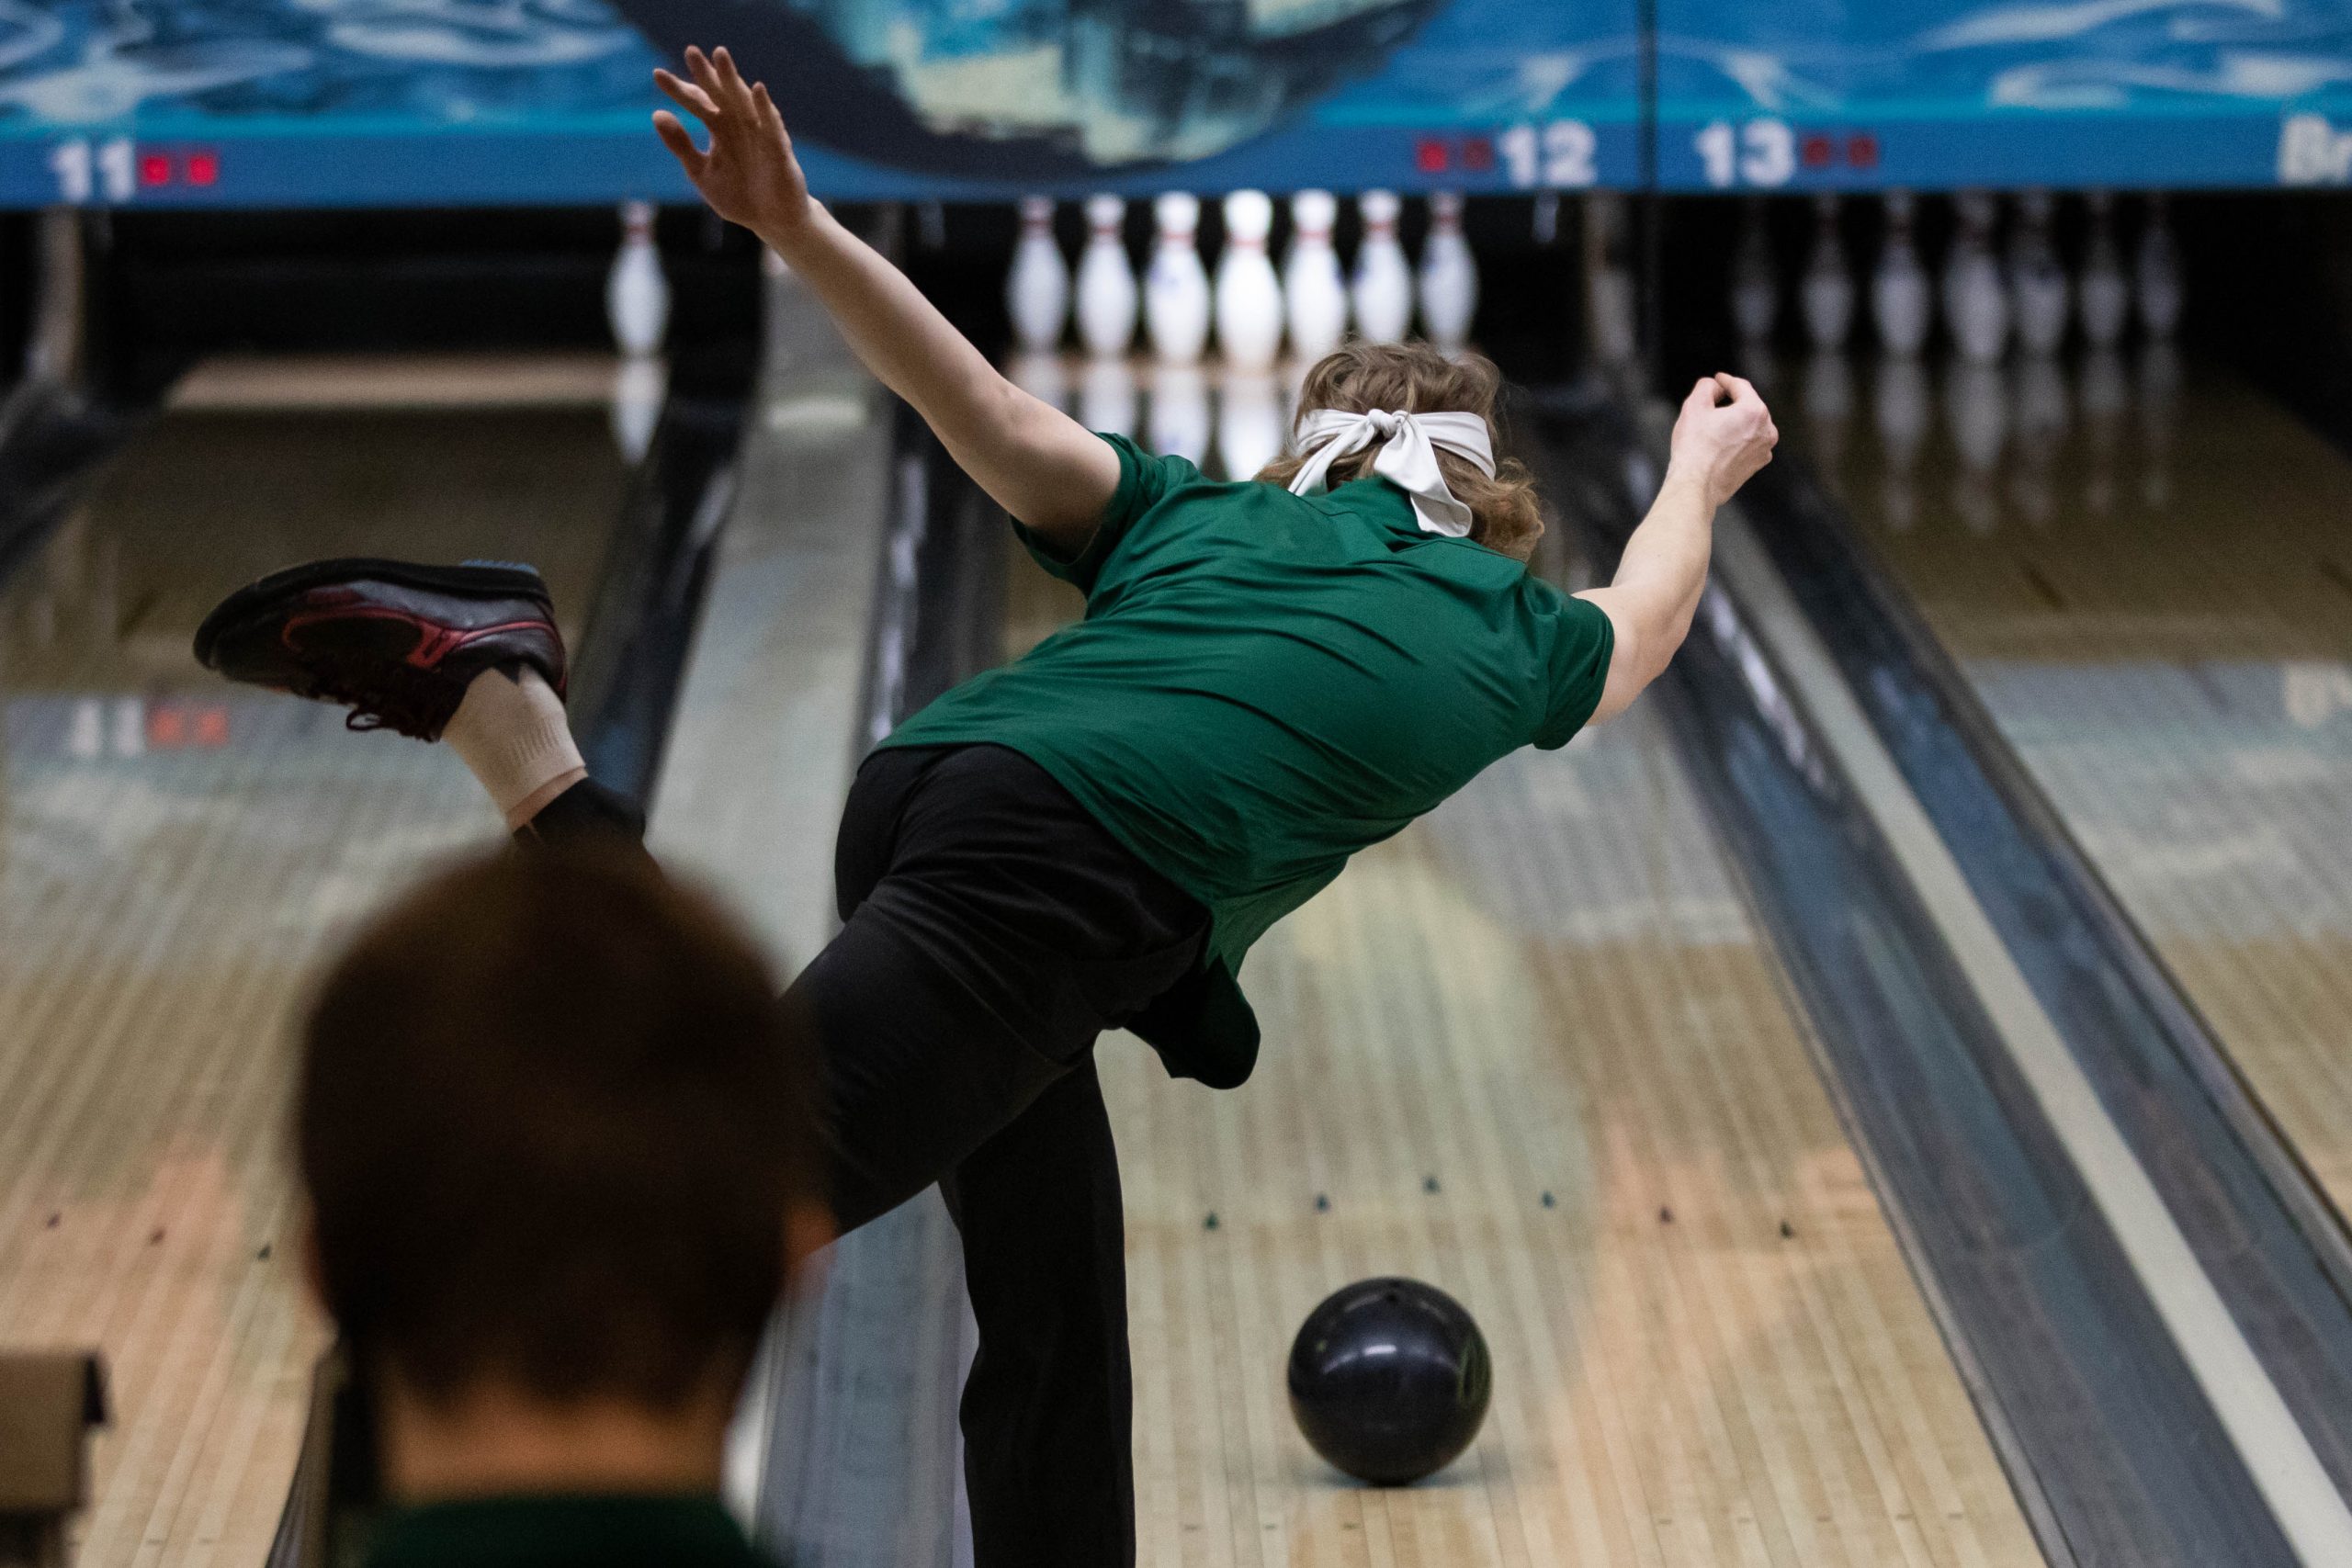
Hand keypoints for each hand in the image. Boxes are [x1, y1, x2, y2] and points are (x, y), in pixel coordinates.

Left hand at [653, 46, 812, 245]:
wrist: (773, 221)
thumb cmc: (740, 197)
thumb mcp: (701, 173)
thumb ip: (681, 146)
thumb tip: (656, 114)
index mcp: (719, 129)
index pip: (697, 102)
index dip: (679, 90)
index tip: (657, 75)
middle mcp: (739, 125)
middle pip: (719, 94)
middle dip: (706, 74)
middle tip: (690, 52)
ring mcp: (759, 135)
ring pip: (743, 102)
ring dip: (733, 80)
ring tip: (720, 57)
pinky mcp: (778, 150)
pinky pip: (771, 126)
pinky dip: (764, 108)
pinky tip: (757, 90)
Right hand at [1667, 372, 1777, 508]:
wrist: (1696, 485)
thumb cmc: (1695, 448)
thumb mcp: (1694, 405)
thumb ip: (1707, 386)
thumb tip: (1715, 387)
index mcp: (1754, 410)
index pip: (1740, 386)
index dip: (1726, 380)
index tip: (1718, 379)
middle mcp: (1767, 429)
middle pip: (1747, 406)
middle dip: (1731, 403)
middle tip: (1711, 403)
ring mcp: (1764, 448)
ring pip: (1749, 425)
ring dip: (1734, 422)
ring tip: (1713, 427)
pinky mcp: (1757, 464)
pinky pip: (1749, 443)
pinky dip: (1737, 439)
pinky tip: (1719, 445)